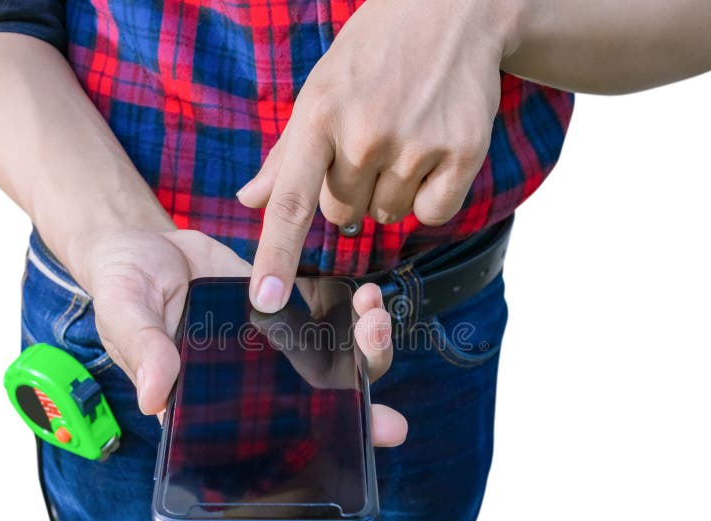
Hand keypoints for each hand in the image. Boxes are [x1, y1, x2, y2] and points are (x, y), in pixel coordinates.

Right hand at [73, 230, 406, 445]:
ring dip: (365, 352)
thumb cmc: (125, 285)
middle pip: (312, 408)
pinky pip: (326, 323)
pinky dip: (352, 317)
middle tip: (381, 401)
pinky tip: (365, 298)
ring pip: (330, 366)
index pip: (259, 443)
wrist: (146, 242)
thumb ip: (143, 349)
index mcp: (210, 401)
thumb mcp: (125, 312)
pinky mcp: (285, 313)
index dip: (306, 458)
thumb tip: (154, 397)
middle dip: (358, 409)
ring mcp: (272, 349)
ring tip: (373, 317)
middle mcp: (249, 383)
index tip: (349, 454)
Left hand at [239, 0, 509, 312]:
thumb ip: (284, 155)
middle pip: (344, 214)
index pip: (290, 202)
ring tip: (403, 137)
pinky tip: (432, 153)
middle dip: (350, 191)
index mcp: (319, 116)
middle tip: (369, 140)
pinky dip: (430, 197)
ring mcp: (416, 144)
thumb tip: (248, 202)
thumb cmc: (373, 55)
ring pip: (388, 215)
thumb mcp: (319, 90)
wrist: (451, 10)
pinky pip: (433, 213)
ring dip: (391, 191)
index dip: (274, 258)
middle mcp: (365, 133)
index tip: (263, 301)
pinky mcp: (462, 151)